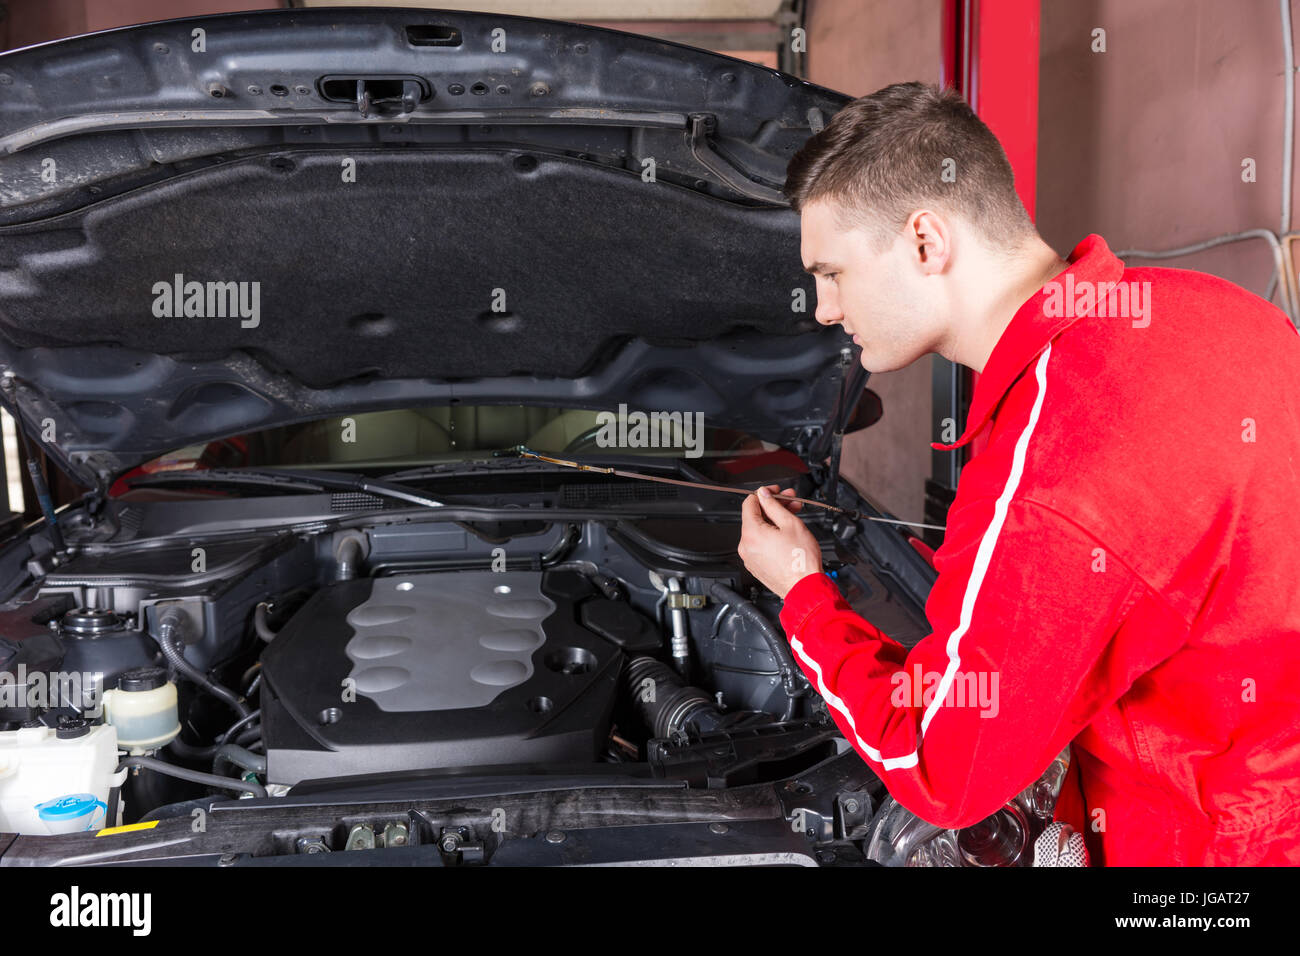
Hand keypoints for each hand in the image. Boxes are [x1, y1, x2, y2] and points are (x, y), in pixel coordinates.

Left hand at [737, 484, 822, 598]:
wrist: (805, 588)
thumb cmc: (800, 561)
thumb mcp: (790, 524)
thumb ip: (774, 506)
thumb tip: (764, 495)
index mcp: (751, 533)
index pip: (749, 503)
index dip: (764, 493)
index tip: (775, 492)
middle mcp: (746, 546)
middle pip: (755, 517)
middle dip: (773, 507)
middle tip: (790, 501)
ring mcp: (750, 557)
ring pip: (759, 531)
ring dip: (775, 520)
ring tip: (793, 515)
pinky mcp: (757, 565)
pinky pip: (761, 544)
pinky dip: (772, 535)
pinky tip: (787, 532)